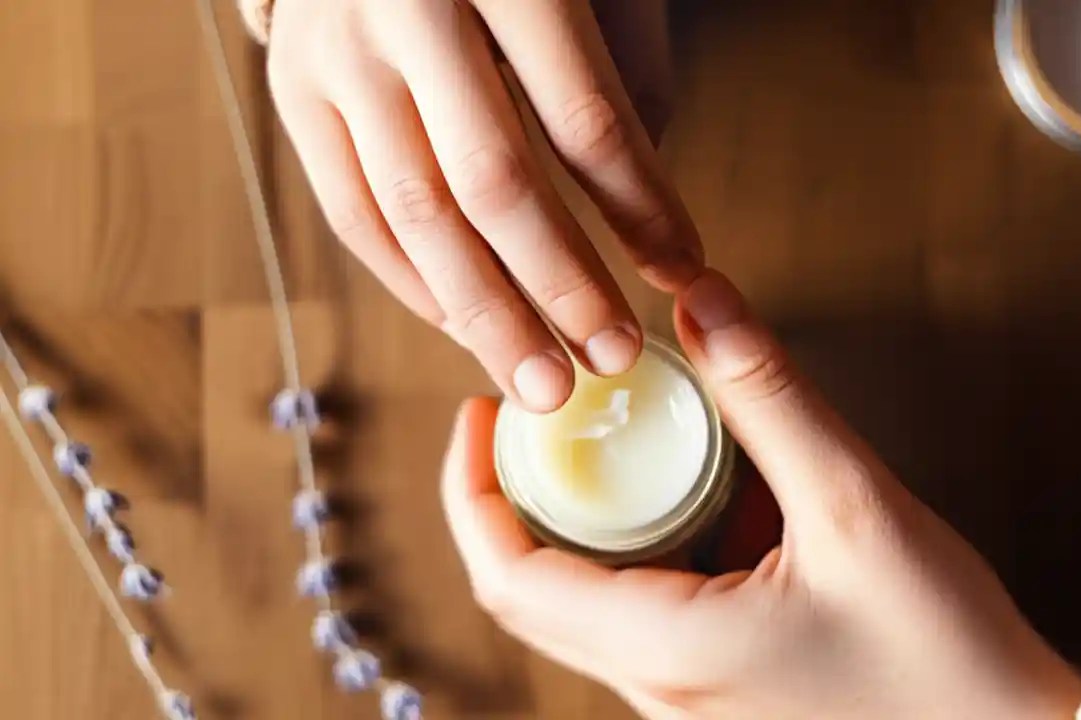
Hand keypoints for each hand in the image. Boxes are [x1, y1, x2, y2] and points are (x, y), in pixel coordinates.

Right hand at [268, 0, 698, 411]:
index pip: (586, 119)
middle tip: (613, 357)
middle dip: (561, 286)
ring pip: (412, 213)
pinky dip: (417, 285)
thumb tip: (639, 227)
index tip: (683, 273)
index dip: (640, 209)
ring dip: (486, 315)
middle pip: (490, 181)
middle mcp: (404, 3)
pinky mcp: (293, 90)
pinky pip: (355, 214)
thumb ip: (618, 87)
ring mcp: (334, 49)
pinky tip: (472, 330)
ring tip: (544, 381)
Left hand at [442, 270, 1080, 718]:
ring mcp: (687, 697)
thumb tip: (699, 296)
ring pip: (593, 597)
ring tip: (637, 431)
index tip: (481, 410)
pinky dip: (654, 540)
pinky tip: (714, 490)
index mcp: (669, 651)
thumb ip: (771, 397)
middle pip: (537, 584)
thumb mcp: (857, 508)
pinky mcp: (722, 688)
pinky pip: (649, 608)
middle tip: (556, 405)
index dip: (471, 489)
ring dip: (598, 511)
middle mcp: (659, 687)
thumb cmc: (946, 655)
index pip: (510, 577)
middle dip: (530, 487)